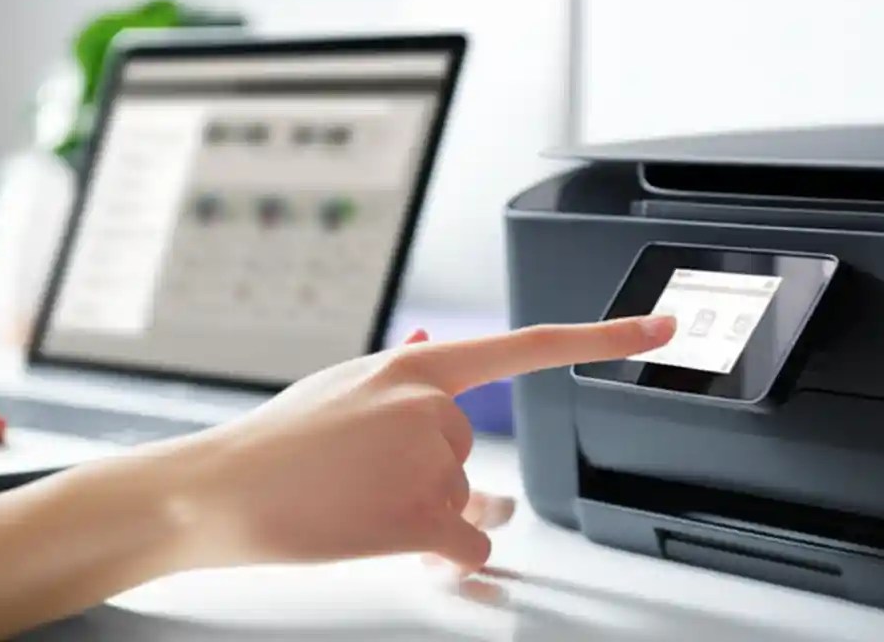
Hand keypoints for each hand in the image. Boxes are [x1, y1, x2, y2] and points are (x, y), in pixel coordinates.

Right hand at [143, 314, 675, 574]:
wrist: (223, 487)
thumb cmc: (275, 438)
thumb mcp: (338, 382)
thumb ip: (394, 369)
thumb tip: (428, 343)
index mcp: (417, 366)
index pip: (527, 347)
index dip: (604, 338)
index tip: (660, 330)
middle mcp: (433, 406)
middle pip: (469, 453)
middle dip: (430, 472)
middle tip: (366, 477)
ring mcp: (429, 461)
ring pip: (465, 501)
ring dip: (425, 511)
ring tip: (359, 501)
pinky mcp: (420, 516)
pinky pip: (467, 542)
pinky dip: (442, 552)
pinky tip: (391, 536)